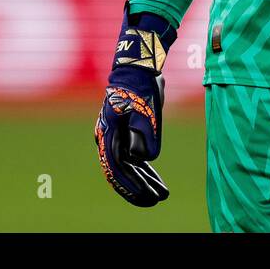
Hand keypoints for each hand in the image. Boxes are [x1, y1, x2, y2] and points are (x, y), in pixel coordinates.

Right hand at [94, 3, 177, 206]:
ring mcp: (115, 136)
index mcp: (108, 132)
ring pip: (127, 166)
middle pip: (120, 172)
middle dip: (138, 188)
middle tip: (156, 201)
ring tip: (161, 194)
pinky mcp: (124, 133)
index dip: (131, 186)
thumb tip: (146, 159)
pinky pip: (133, 157)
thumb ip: (146, 135)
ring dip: (143, 181)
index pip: (116, 168)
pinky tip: (156, 179)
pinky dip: (145, 169)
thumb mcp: (147, 110)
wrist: (137, 67)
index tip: (146, 197)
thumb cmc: (141, 87)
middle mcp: (107, 137)